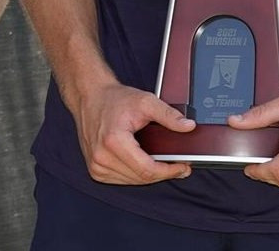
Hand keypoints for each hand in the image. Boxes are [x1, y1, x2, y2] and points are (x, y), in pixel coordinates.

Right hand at [72, 81, 194, 184]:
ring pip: (134, 181)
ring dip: (149, 174)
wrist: (90, 97)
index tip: (183, 166)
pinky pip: (123, 179)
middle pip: (143, 178)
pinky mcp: (96, 170)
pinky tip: (140, 161)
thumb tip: (188, 126)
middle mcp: (101, 157)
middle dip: (163, 172)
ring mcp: (96, 166)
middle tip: (177, 163)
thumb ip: (168, 115)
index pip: (148, 170)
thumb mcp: (145, 101)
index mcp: (113, 141)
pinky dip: (136, 173)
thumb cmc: (114, 99)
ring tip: (160, 161)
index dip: (170, 171)